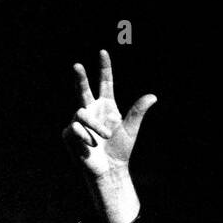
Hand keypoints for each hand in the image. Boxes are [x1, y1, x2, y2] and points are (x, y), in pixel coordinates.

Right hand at [62, 49, 156, 181]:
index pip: (105, 83)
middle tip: (77, 65)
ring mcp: (79, 120)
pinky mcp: (69, 132)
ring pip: (82, 113)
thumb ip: (138, 111)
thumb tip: (153, 96)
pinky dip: (86, 137)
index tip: (103, 52)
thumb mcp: (130, 129)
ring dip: (95, 127)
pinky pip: (75, 128)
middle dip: (80, 77)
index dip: (104, 68)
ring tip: (103, 139)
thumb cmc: (120, 150)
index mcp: (107, 106)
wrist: (109, 170)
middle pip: (83, 88)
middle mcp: (92, 109)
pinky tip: (91, 146)